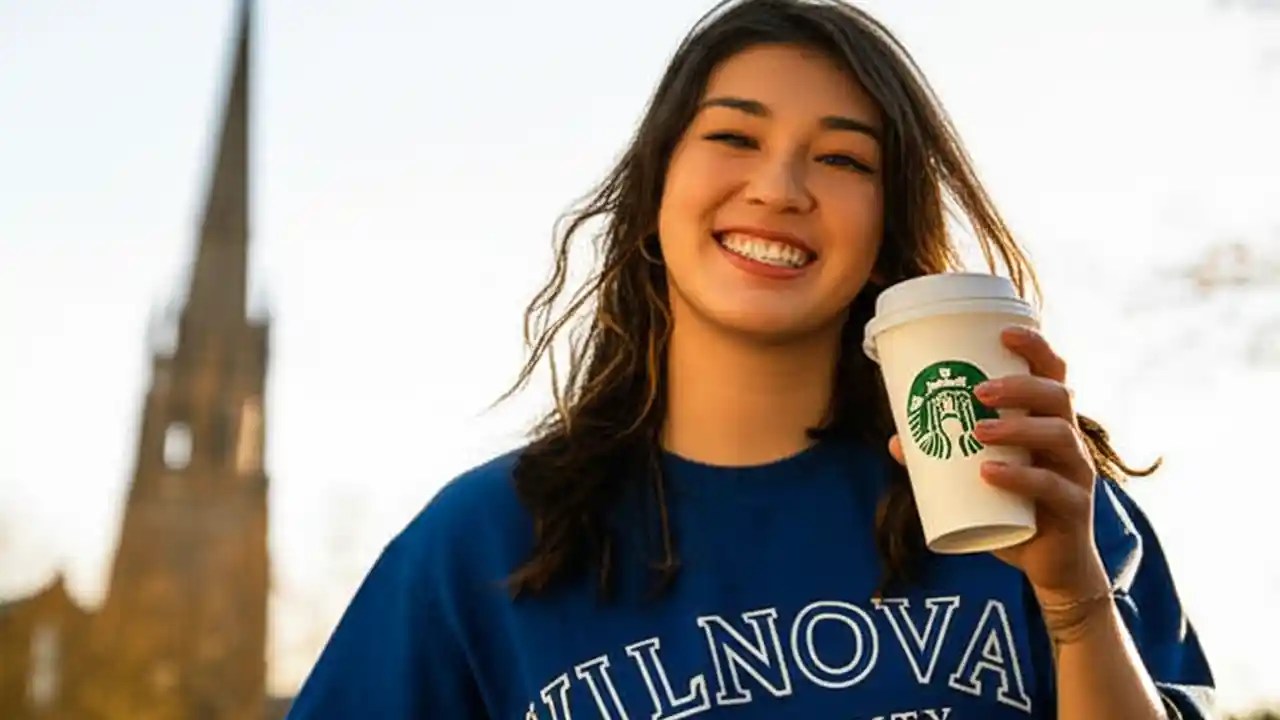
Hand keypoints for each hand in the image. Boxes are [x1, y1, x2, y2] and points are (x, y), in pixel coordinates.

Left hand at [887, 326, 1110, 610]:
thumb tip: (895, 440)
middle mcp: (1069, 442)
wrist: (1053, 566)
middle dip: (1019, 386)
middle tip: (977, 390)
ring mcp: (1077, 473)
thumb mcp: (979, 477)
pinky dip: (1020, 477)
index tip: (1004, 333)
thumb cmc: (1016, 508)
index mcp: (1049, 423)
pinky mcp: (1074, 508)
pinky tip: (990, 474)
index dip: (1036, 348)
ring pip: (1060, 435)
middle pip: (1058, 397)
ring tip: (978, 430)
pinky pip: (1053, 486)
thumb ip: (941, 458)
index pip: (1053, 374)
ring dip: (1017, 427)